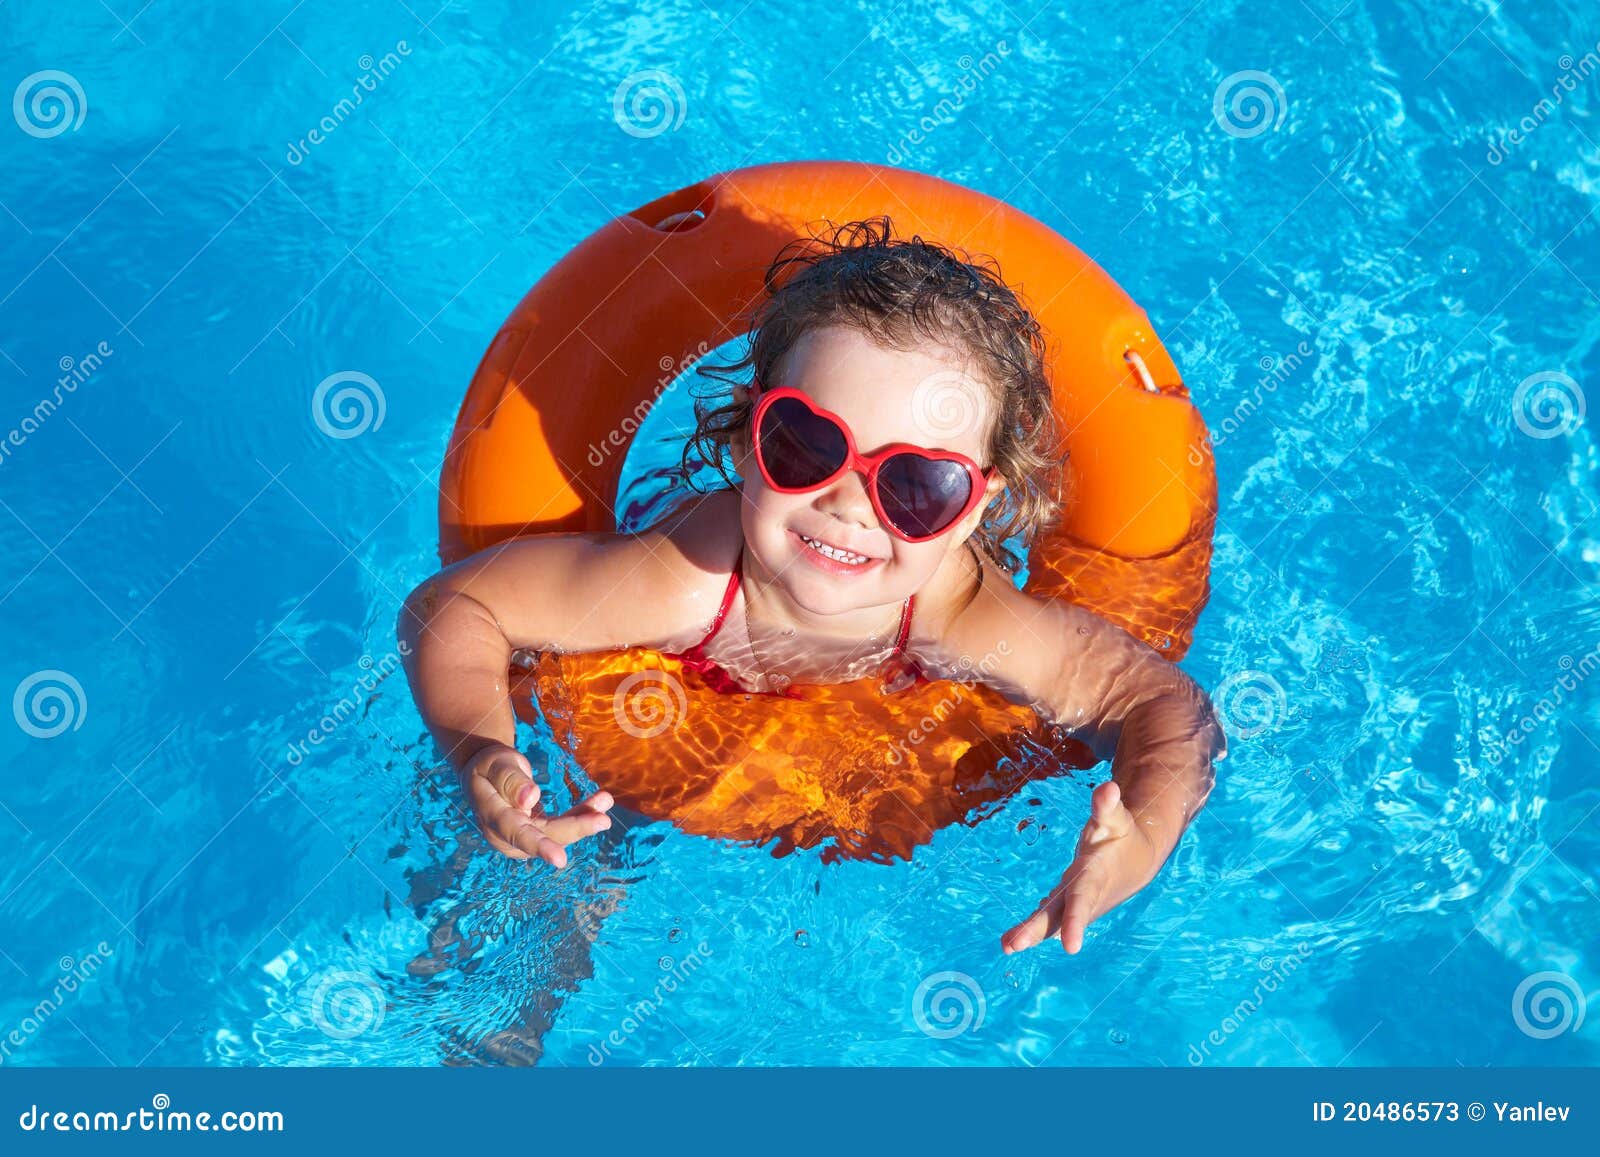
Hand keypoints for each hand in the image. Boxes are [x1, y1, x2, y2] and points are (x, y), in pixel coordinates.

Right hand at [456, 743, 613, 867]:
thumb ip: (511, 780)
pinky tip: (602, 802)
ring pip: (558, 832)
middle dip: (576, 828)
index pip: (517, 834)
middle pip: (545, 835)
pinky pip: (562, 825)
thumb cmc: (489, 766)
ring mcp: (522, 837)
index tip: (560, 858)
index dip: (539, 846)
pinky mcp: (537, 832)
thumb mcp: (495, 765)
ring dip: (584, 819)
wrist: (485, 774)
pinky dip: (582, 813)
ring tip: (606, 801)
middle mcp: (506, 835)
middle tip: (604, 820)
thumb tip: (530, 798)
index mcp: (492, 817)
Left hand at [1001, 780, 1160, 954]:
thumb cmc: (1123, 836)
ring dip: (1030, 934)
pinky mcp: (1070, 903)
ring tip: (1005, 945)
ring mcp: (1077, 902)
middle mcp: (1085, 896)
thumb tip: (1108, 787)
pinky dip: (1035, 927)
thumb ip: (1107, 806)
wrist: (1137, 861)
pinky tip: (1015, 939)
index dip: (1075, 922)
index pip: (1082, 900)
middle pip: (1058, 916)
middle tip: (1011, 946)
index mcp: (1094, 877)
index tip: (1070, 946)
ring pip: (1052, 921)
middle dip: (1036, 931)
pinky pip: (1050, 918)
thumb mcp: (1116, 819)